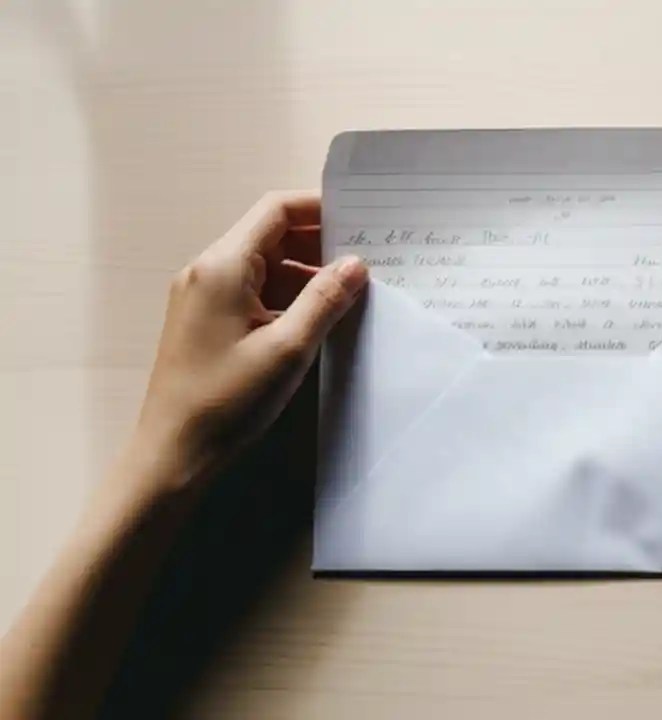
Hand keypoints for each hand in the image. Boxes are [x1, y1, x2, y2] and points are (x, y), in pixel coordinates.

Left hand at [133, 191, 366, 494]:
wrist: (173, 452)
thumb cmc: (228, 400)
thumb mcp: (288, 349)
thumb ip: (324, 300)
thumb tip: (356, 264)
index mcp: (223, 266)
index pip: (275, 211)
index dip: (320, 209)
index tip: (362, 221)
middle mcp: (208, 271)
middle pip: (271, 236)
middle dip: (319, 245)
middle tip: (367, 261)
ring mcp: (204, 296)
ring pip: (265, 266)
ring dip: (306, 275)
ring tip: (351, 295)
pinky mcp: (207, 320)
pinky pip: (254, 292)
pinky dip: (288, 297)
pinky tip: (317, 319)